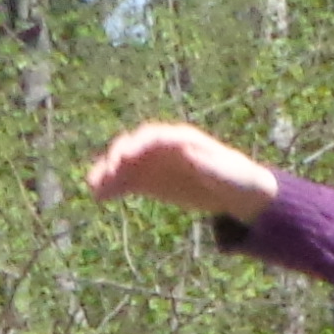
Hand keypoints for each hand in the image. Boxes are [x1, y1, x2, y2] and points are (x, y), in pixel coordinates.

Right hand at [83, 120, 277, 220]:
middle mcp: (162, 148)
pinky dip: (112, 187)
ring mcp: (153, 163)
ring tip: (94, 188)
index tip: (124, 157)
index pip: (153, 137)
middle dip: (116, 158)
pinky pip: (126, 182)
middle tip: (104, 174)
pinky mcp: (149, 180)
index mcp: (181, 139)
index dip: (137, 144)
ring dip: (107, 174)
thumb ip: (207, 163)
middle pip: (133, 147)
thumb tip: (185, 150)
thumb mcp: (227, 173)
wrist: (238, 194)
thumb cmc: (237, 179)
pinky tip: (100, 197)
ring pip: (124, 165)